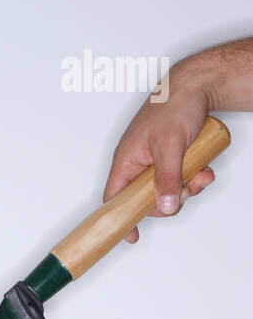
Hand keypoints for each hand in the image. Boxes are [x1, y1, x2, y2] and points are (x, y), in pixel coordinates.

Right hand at [103, 68, 215, 243]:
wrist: (196, 82)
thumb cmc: (174, 105)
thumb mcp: (170, 147)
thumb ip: (166, 179)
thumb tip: (163, 206)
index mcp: (126, 160)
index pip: (115, 199)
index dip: (121, 219)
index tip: (132, 235)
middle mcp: (138, 163)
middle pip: (147, 199)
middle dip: (170, 198)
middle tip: (186, 189)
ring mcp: (154, 161)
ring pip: (167, 189)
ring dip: (187, 186)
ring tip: (200, 173)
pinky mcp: (170, 157)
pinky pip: (179, 177)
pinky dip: (193, 176)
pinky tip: (203, 167)